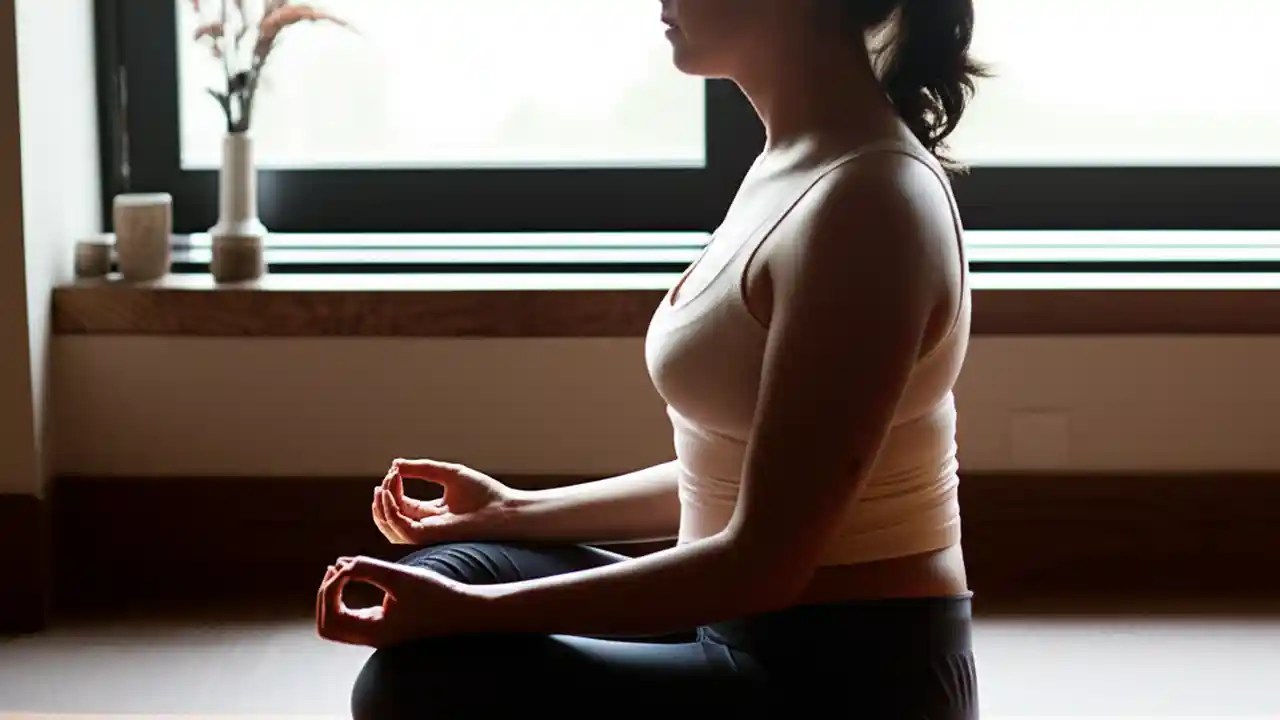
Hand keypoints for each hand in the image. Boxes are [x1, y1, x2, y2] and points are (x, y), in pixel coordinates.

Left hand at [316, 555, 479, 647]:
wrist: (465, 611)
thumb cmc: (438, 595)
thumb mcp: (401, 577)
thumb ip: (368, 569)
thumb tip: (342, 564)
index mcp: (375, 632)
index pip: (332, 617)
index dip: (331, 588)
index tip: (345, 567)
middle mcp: (372, 638)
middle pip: (327, 626)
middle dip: (324, 596)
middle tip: (334, 569)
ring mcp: (377, 634)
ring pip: (337, 624)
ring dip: (331, 598)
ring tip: (338, 571)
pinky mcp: (384, 626)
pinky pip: (351, 618)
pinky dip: (344, 599)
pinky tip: (353, 575)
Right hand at [371, 458, 517, 544]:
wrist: (504, 510)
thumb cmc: (484, 493)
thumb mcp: (448, 474)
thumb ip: (422, 469)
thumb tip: (394, 463)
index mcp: (430, 513)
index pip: (400, 504)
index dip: (393, 488)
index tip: (395, 469)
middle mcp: (426, 526)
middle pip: (391, 517)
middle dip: (383, 498)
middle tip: (389, 476)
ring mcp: (426, 533)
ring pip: (390, 528)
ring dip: (381, 506)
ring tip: (384, 485)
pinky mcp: (430, 537)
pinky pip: (400, 529)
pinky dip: (390, 512)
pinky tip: (391, 494)